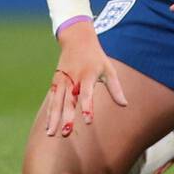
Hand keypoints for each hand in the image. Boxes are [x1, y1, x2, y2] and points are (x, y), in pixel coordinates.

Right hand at [46, 21, 127, 137]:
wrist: (77, 39)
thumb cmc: (96, 58)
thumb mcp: (108, 69)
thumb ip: (115, 88)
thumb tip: (125, 105)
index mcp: (87, 75)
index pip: (87, 93)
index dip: (87, 107)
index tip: (88, 121)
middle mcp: (73, 79)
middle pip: (69, 100)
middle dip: (67, 117)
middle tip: (66, 132)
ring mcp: (62, 80)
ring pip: (56, 102)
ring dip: (53, 118)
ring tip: (50, 134)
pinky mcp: (56, 82)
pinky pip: (52, 100)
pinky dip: (49, 113)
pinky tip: (48, 126)